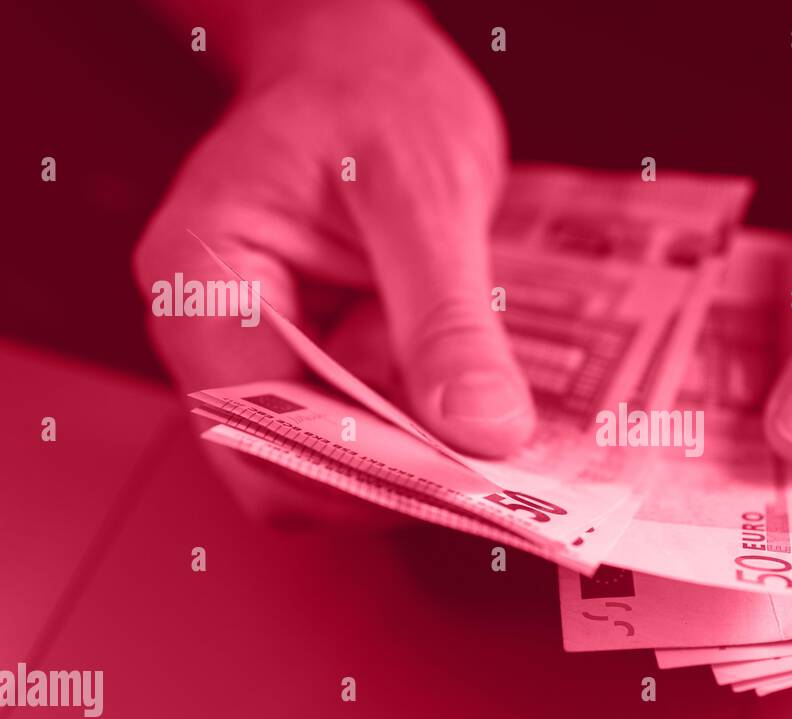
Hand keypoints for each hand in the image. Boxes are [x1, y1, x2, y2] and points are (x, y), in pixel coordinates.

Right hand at [133, 1, 533, 520]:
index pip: (254, 424)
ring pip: (334, 459)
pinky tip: (474, 396)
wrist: (369, 71)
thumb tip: (480, 430)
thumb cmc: (372, 96)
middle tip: (489, 455)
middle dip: (391, 468)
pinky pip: (369, 428)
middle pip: (287, 462)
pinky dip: (426, 429)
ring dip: (416, 451)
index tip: (451, 476)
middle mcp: (216, 330)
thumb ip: (445, 318)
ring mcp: (266, 354)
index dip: (351, 467)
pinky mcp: (318, 366)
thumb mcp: (423, 193)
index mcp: (203, 274)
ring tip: (484, 401)